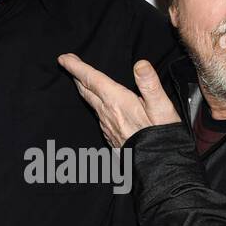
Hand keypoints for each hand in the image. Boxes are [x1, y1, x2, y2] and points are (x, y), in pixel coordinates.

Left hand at [56, 54, 180, 147]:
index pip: (92, 79)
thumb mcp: (161, 107)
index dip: (76, 67)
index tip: (64, 58)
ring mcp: (107, 127)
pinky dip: (95, 105)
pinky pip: (99, 116)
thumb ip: (150, 84)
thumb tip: (140, 64)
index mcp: (117, 102)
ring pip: (91, 103)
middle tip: (68, 63)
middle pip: (86, 90)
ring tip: (82, 80)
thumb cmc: (161, 136)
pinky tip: (99, 106)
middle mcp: (107, 114)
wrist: (158, 167)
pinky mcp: (112, 137)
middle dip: (76, 75)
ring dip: (85, 89)